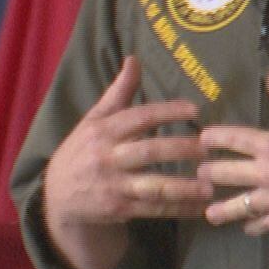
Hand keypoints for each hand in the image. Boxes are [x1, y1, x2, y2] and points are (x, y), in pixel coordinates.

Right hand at [43, 57, 213, 268]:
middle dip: (181, 149)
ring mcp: (113, 186)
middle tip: (210, 147)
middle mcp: (107, 157)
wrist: (57, 198)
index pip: (138, 117)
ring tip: (211, 185)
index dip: (167, 112)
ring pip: (153, 186)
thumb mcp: (94, 120)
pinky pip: (153, 209)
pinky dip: (178, 209)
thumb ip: (118, 93)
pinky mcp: (119, 209)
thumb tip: (134, 59)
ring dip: (184, 187)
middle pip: (149, 151)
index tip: (194, 110)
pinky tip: (200, 208)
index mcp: (103, 131)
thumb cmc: (83, 151)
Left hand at [197, 68, 268, 235]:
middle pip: (226, 174)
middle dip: (209, 173)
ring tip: (208, 212)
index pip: (232, 139)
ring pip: (238, 206)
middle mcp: (266, 173)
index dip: (213, 138)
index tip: (202, 139)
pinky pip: (261, 224)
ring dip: (221, 210)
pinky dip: (251, 226)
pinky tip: (246, 226)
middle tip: (200, 174)